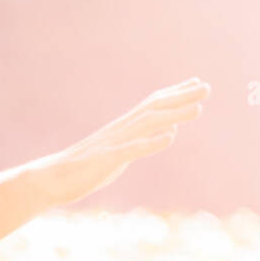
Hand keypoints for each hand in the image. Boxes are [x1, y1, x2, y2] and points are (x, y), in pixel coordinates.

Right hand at [34, 77, 209, 206]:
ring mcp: (114, 143)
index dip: (176, 93)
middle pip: (155, 108)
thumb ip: (145, 141)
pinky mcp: (107, 160)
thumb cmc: (84, 169)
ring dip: (174, 116)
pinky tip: (171, 137)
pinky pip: (132, 149)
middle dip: (182, 97)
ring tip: (198, 109)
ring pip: (148, 124)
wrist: (52, 178)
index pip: (153, 105)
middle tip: (207, 87)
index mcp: (123, 128)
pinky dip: (152, 142)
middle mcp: (121, 129)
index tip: (197, 82)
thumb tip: (169, 132)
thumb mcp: (120, 154)